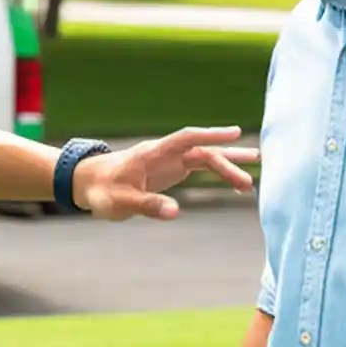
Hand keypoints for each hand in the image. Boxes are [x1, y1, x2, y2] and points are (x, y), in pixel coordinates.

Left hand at [73, 126, 259, 220]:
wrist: (88, 183)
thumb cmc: (102, 190)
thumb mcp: (121, 202)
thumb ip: (147, 205)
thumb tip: (175, 212)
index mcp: (152, 154)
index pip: (185, 139)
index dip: (209, 135)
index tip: (234, 134)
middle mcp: (164, 153)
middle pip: (200, 152)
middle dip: (225, 162)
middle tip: (248, 182)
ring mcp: (169, 160)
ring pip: (204, 157)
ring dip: (228, 163)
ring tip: (257, 165)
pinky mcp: (170, 170)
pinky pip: (200, 166)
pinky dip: (218, 170)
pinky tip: (236, 179)